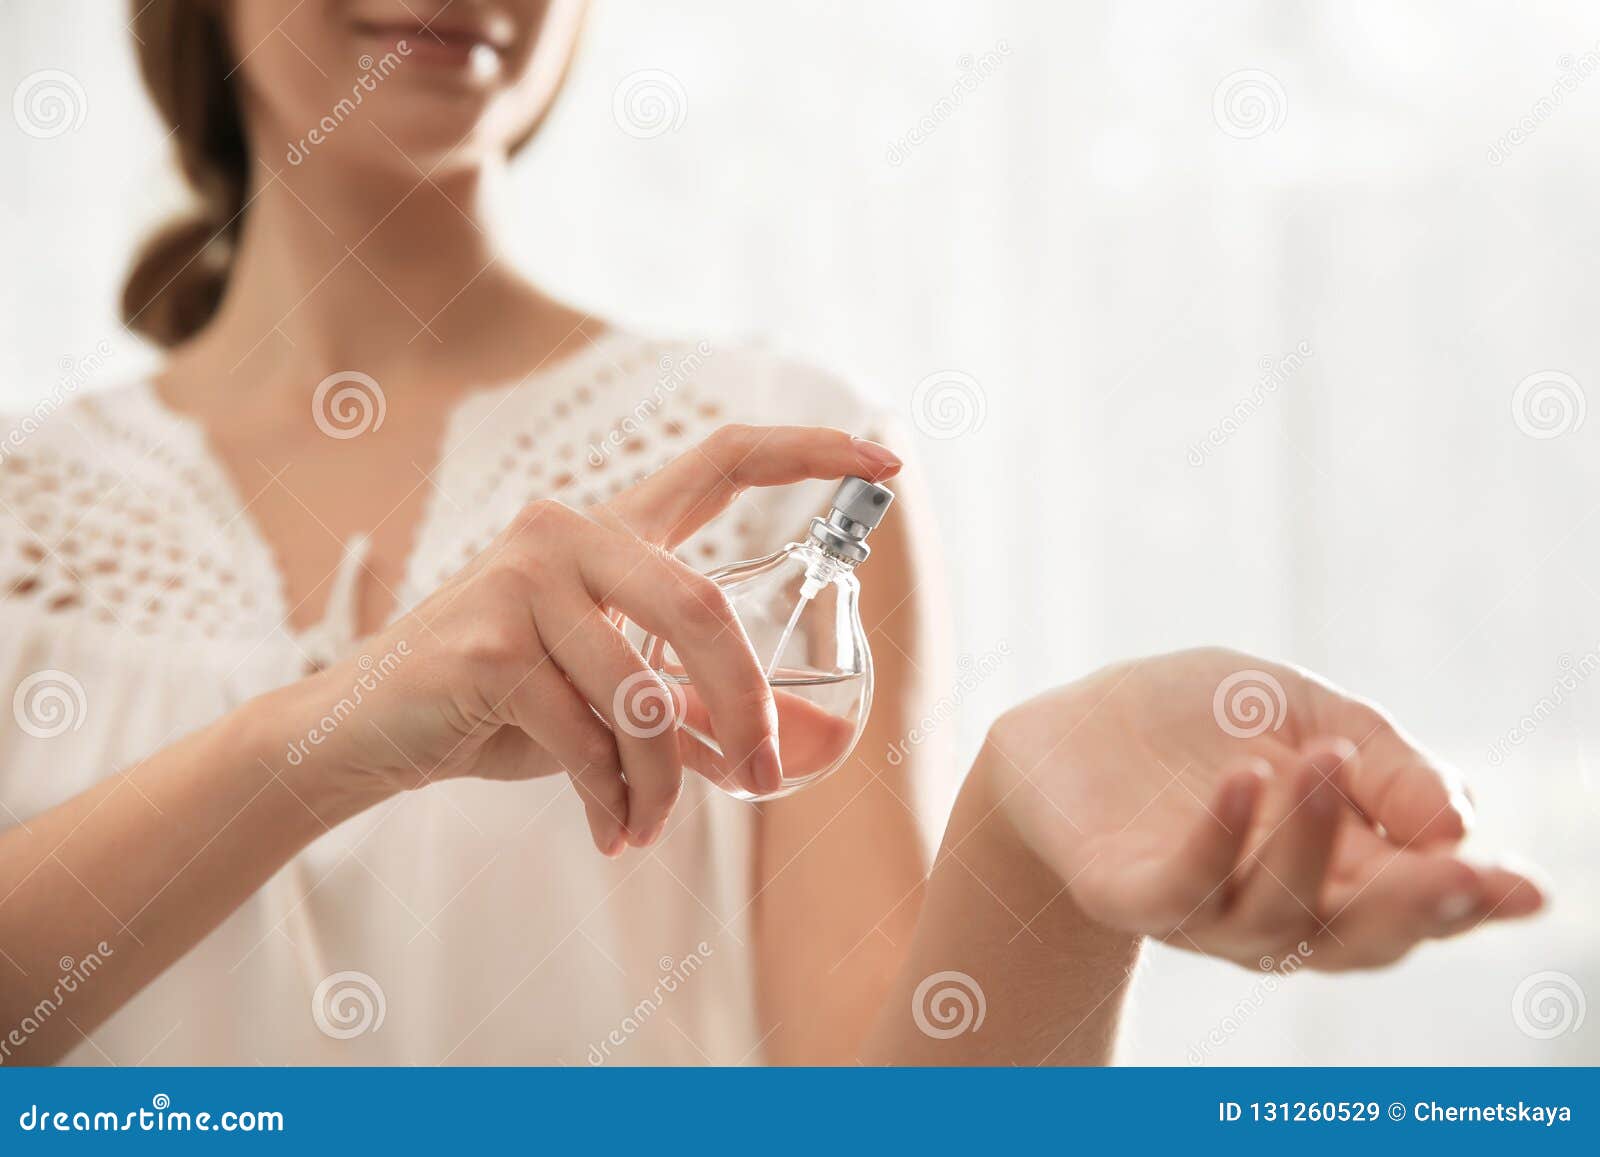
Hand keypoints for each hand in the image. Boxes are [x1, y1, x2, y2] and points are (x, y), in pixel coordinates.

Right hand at [279, 424, 901, 855]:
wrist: (368, 731)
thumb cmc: (503, 704)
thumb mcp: (612, 695)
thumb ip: (696, 703)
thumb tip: (807, 746)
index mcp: (611, 526)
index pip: (722, 459)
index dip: (808, 453)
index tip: (885, 456)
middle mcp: (568, 531)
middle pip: (703, 611)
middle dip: (745, 709)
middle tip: (763, 779)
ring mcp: (523, 581)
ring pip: (643, 697)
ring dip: (662, 784)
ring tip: (649, 825)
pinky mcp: (490, 645)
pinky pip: (588, 740)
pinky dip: (613, 801)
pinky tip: (608, 829)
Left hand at [982, 647, 1543, 969]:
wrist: (1075, 727)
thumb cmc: (1201, 725)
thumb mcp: (1309, 715)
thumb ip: (1387, 764)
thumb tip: (1463, 822)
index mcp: (1336, 873)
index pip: (1412, 903)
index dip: (1470, 903)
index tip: (1528, 890)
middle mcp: (1276, 909)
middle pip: (1357, 935)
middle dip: (1413, 908)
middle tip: (1462, 870)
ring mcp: (1201, 910)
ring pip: (1274, 912)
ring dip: (1307, 840)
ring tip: (1323, 759)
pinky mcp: (1127, 893)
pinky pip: (1179, 885)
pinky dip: (1216, 838)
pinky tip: (1244, 782)